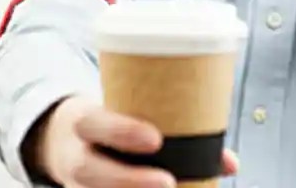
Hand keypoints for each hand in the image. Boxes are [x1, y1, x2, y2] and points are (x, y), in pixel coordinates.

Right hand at [32, 94, 239, 187]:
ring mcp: (76, 184)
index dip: (121, 132)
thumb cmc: (112, 124)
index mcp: (85, 122)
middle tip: (167, 182)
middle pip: (90, 169)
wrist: (65, 138)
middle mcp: (75, 155)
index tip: (155, 140)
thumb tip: (230, 163)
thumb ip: (176, 129)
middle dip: (128, 178)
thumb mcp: (129, 114)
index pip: (94, 123)